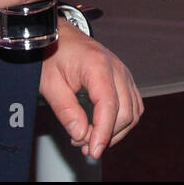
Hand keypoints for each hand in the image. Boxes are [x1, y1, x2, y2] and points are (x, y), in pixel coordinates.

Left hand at [40, 21, 143, 158]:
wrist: (58, 34)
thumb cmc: (52, 53)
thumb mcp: (50, 83)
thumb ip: (66, 110)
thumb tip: (81, 134)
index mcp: (98, 66)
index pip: (109, 107)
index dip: (102, 133)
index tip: (92, 151)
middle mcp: (116, 68)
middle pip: (125, 113)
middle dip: (106, 135)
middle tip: (82, 145)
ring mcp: (123, 72)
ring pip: (133, 111)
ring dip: (116, 131)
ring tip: (91, 138)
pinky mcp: (123, 77)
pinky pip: (133, 104)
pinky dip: (122, 120)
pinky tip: (103, 127)